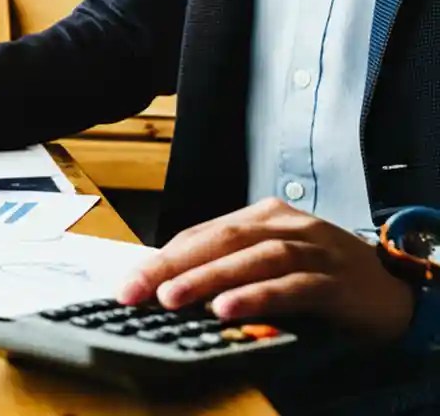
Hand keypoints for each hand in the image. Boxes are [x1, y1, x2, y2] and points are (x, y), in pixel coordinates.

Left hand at [117, 198, 414, 341]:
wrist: (394, 290)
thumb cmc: (322, 276)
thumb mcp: (269, 264)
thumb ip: (226, 267)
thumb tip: (166, 286)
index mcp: (263, 216)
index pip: (201, 234)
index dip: (162, 259)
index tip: (128, 284)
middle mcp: (286, 225)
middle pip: (220, 239)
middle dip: (173, 266)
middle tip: (138, 291)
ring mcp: (314, 249)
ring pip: (253, 258)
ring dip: (209, 278)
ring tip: (173, 299)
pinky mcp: (337, 280)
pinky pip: (292, 287)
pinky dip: (258, 296)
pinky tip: (229, 308)